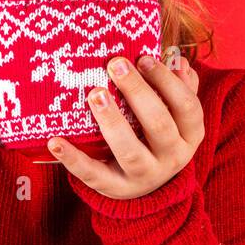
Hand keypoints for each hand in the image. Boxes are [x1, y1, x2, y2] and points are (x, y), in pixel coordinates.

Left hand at [46, 46, 202, 199]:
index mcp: (189, 135)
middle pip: (158, 124)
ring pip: (129, 151)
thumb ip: (179, 89)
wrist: (144, 185)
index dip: (167, 81)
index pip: (186, 106)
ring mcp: (144, 176)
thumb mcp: (174, 116)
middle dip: (137, 92)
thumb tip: (180, 62)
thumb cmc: (156, 137)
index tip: (143, 57)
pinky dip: (72, 158)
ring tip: (95, 95)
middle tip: (115, 65)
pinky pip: (92, 173)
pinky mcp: (114, 187)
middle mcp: (172, 157)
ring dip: (112, 121)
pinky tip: (55, 141)